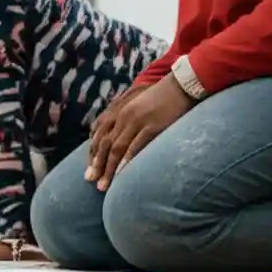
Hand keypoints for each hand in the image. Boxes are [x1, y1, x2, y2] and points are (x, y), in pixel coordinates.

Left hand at [87, 77, 192, 191]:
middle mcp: (124, 117)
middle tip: (90, 180)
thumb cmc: (163, 98)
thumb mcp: (139, 105)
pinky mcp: (152, 126)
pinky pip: (136, 147)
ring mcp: (137, 122)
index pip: (100, 136)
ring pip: (117, 148)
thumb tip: (121, 138)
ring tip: (103, 185)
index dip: (93, 153)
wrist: (182, 85)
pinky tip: (121, 174)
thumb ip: (128, 119)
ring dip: (108, 168)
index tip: (90, 168)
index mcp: (119, 112)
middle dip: (96, 164)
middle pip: (104, 144)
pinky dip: (126, 161)